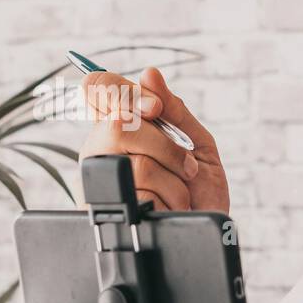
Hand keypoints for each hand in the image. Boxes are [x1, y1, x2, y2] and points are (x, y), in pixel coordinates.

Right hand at [79, 67, 229, 214]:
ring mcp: (100, 179)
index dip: (121, 91)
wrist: (206, 229)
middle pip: (117, 124)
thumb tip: (149, 73)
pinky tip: (169, 209)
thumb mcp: (195, 142)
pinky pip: (141, 192)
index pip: (97, 88)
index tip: (156, 108)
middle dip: (166, 146)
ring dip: (175, 179)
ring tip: (181, 192)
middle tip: (187, 166)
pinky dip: (170, 199)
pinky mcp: (107, 208)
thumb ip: (174, 109)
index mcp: (119, 126)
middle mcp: (101, 149)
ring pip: (136, 162)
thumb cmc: (199, 188)